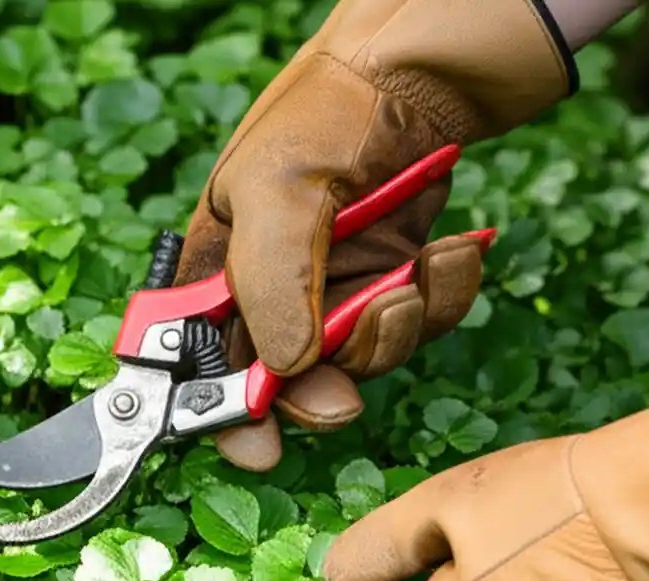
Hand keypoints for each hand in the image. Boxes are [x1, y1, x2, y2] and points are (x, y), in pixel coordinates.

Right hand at [171, 0, 577, 470]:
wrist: (431, 62)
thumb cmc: (332, 108)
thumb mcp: (280, 187)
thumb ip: (270, 283)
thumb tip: (286, 371)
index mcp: (217, 266)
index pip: (197, 361)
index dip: (215, 413)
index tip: (253, 451)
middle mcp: (274, 286)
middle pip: (285, 380)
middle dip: (320, 390)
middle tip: (341, 399)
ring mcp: (340, 284)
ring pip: (363, 360)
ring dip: (394, 331)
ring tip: (412, 276)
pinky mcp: (400, 274)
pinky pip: (422, 323)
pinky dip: (444, 295)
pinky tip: (452, 247)